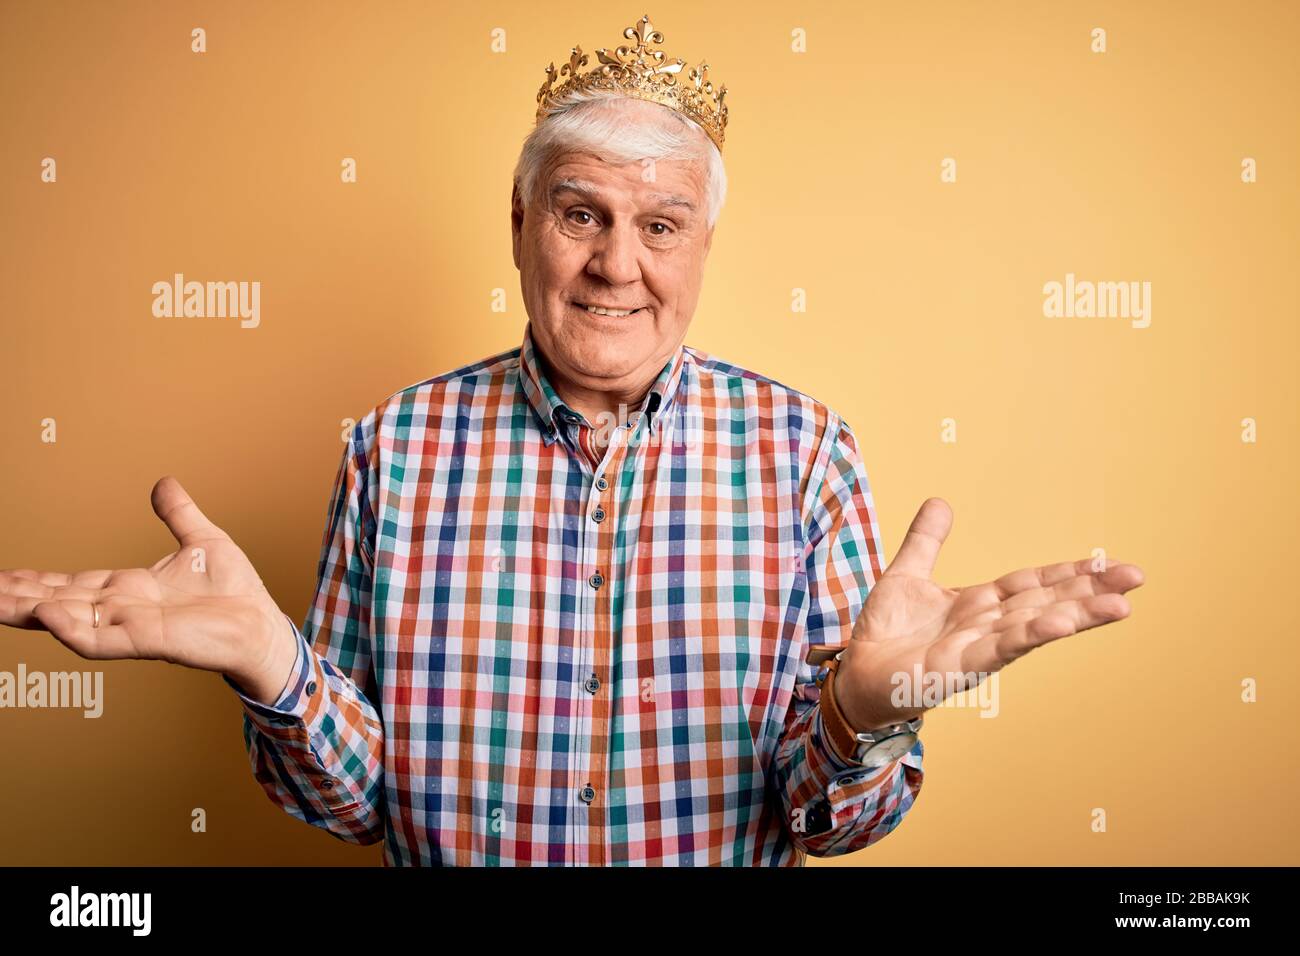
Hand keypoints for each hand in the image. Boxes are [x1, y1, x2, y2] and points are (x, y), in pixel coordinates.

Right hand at [0, 476, 297, 704]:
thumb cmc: (235, 592)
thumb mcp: (201, 540)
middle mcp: (122, 609)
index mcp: (128, 588)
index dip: (36, 580)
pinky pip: (102, 639)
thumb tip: (163, 483)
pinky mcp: (150, 640)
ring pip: (68, 621)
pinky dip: (74, 630)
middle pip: (57, 602)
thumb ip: (178, 514)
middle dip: (17, 597)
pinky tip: (48, 616)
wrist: (262, 623)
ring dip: (31, 611)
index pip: (70, 584)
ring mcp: (132, 626)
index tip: (2, 575)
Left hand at [833, 498, 1144, 730]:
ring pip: (1035, 626)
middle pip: (1047, 602)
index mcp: (980, 604)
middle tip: (1136, 577)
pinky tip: (1059, 624)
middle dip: (1091, 591)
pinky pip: (1001, 648)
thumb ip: (926, 541)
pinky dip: (1030, 635)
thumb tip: (940, 501)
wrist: (857, 675)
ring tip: (1119, 605)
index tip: (1109, 561)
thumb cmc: (886, 633)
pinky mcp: (961, 667)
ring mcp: (979, 648)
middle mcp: (988, 626)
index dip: (1069, 572)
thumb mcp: (906, 574)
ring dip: (1076, 616)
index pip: (1033, 583)